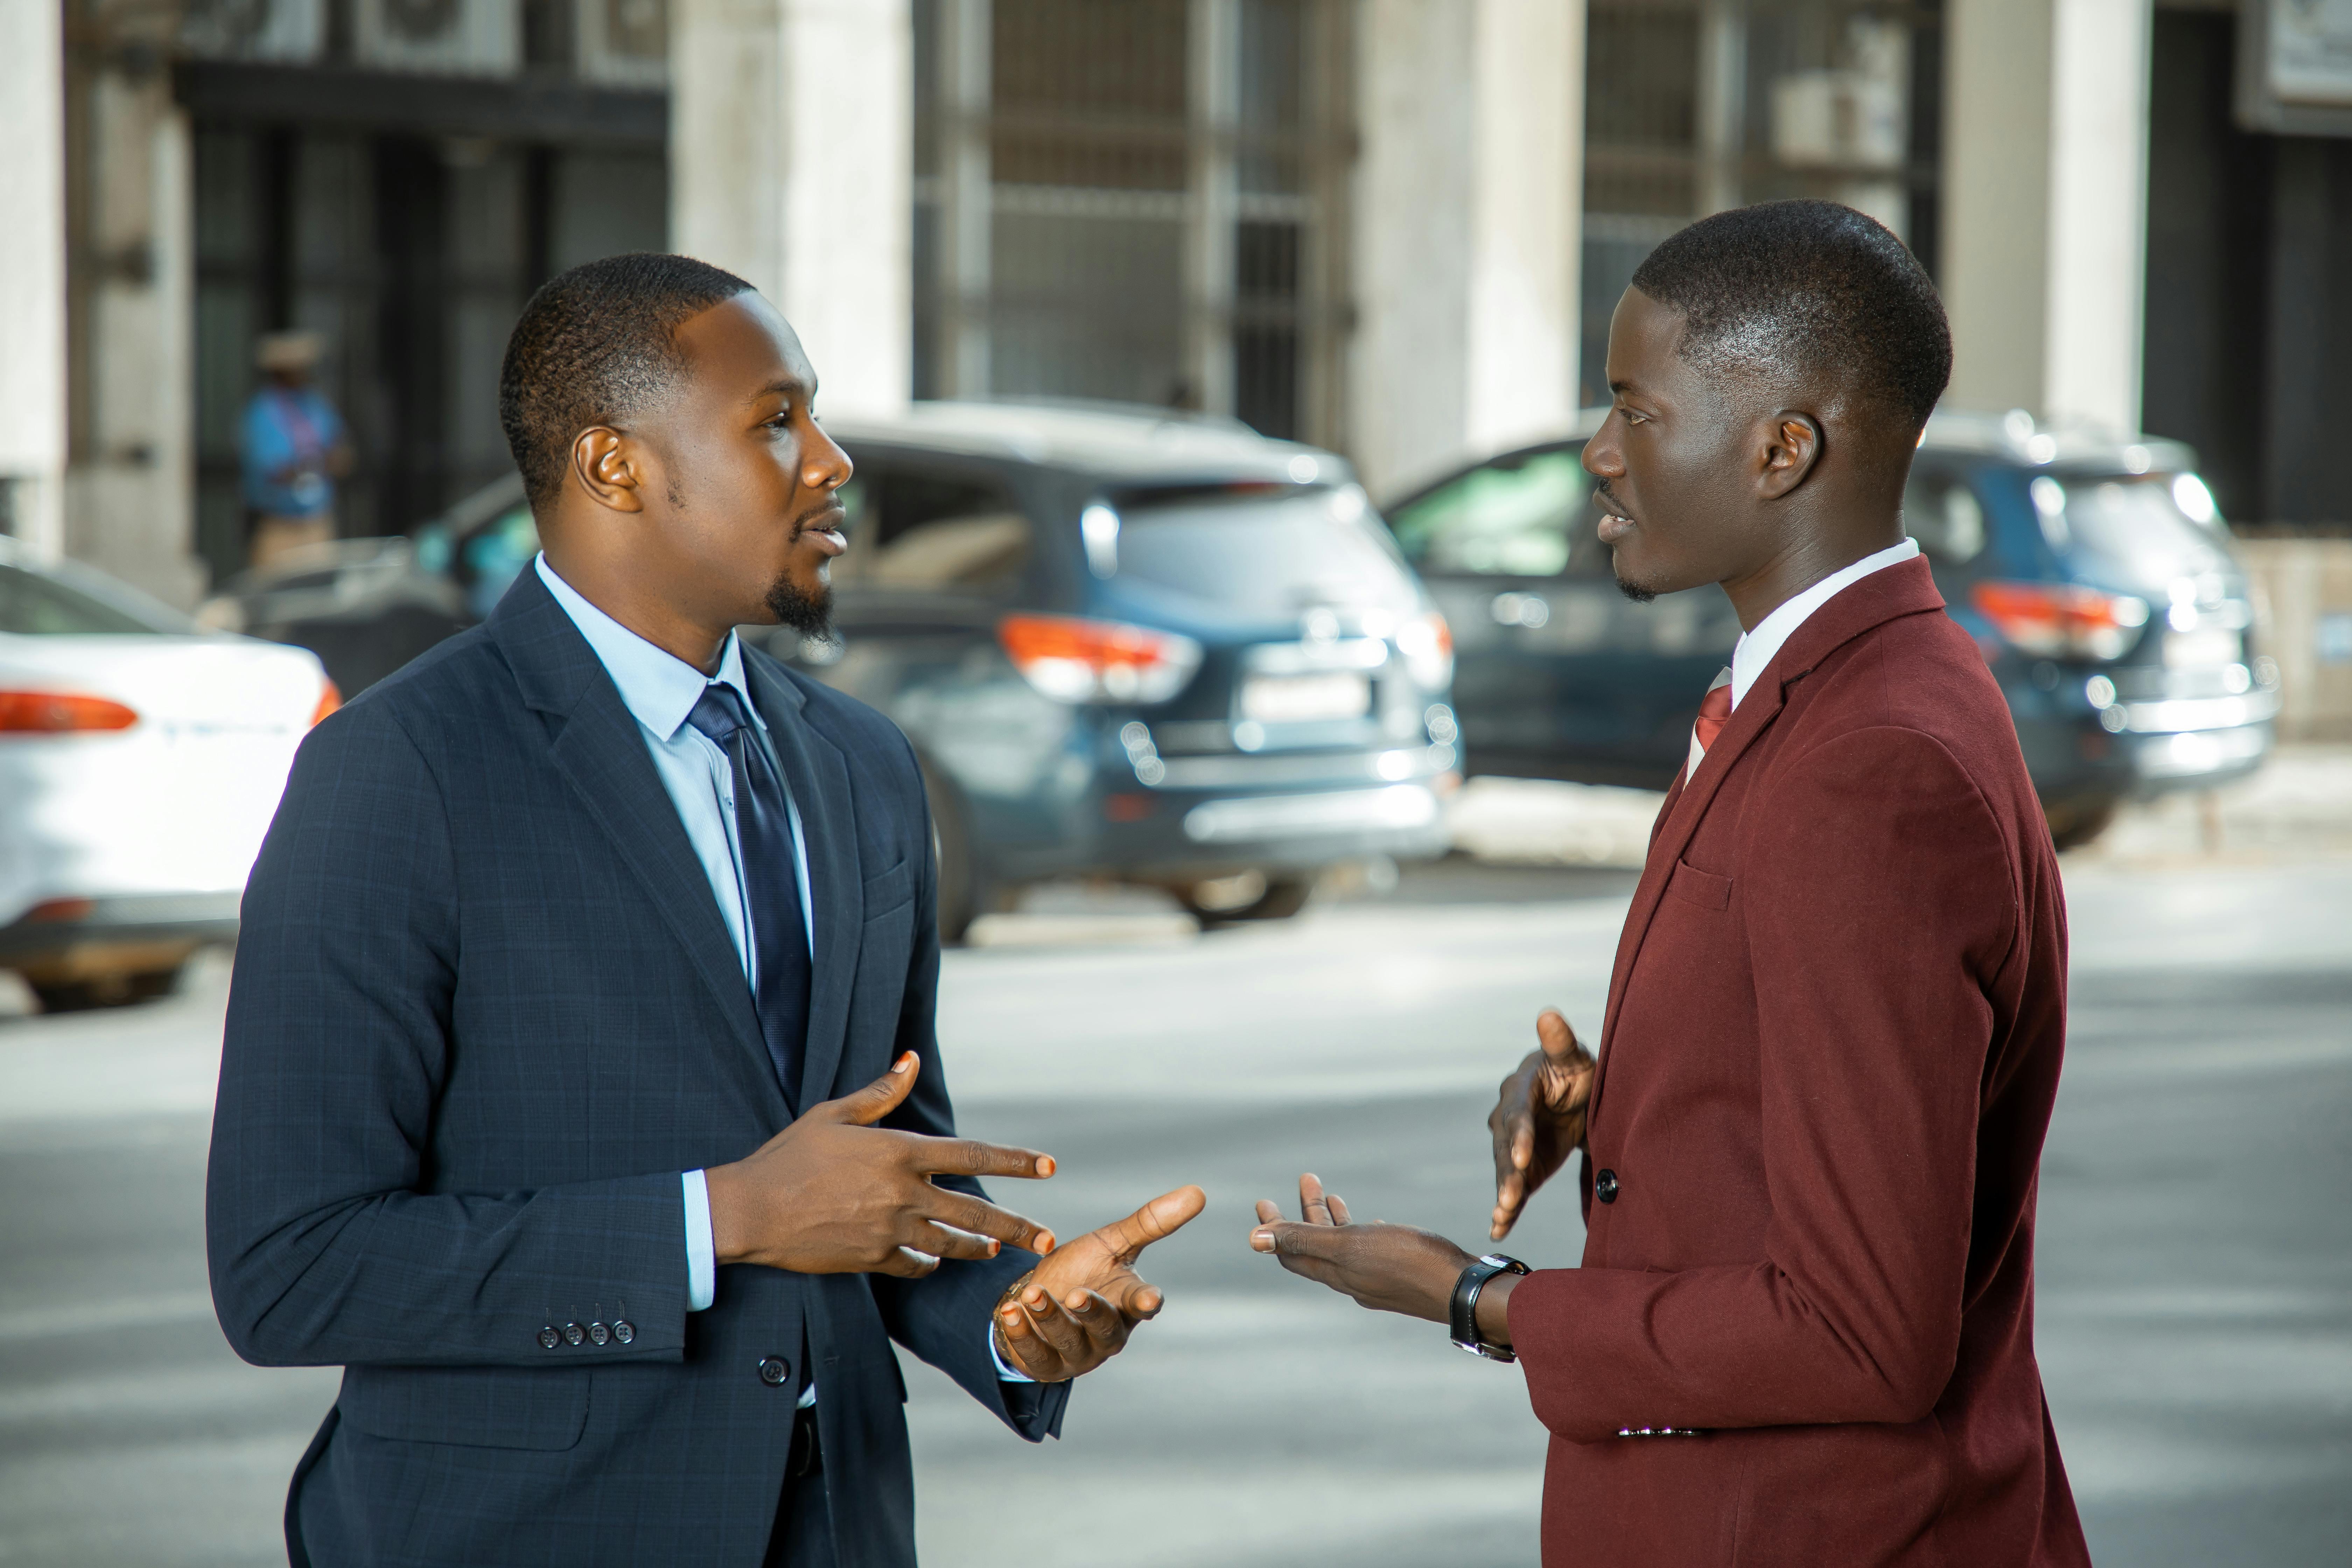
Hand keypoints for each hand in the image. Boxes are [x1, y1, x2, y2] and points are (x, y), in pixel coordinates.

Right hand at [706, 1053, 1057, 1277]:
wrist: (751, 1210)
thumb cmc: (790, 1156)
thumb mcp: (834, 1114)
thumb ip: (880, 1093)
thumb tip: (911, 1061)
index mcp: (900, 1153)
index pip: (973, 1155)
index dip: (1015, 1161)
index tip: (1049, 1167)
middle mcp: (904, 1195)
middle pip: (977, 1212)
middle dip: (1017, 1226)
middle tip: (1047, 1237)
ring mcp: (890, 1232)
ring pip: (951, 1244)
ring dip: (977, 1246)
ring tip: (996, 1249)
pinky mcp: (873, 1260)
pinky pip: (915, 1265)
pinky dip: (928, 1262)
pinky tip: (933, 1259)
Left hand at [995, 1185, 1206, 1381]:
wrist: (1040, 1297)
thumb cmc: (1085, 1269)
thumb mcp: (1113, 1242)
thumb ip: (1151, 1222)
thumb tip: (1199, 1191)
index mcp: (1128, 1302)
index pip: (1143, 1304)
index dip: (1146, 1303)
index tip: (1149, 1300)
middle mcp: (1106, 1333)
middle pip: (1106, 1328)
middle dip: (1092, 1313)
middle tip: (1079, 1295)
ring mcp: (1076, 1352)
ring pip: (1069, 1341)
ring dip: (1052, 1318)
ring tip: (1033, 1295)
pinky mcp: (1045, 1362)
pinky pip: (1035, 1354)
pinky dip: (1022, 1334)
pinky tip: (1011, 1312)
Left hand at [1248, 1173, 1473, 1323]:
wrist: (1463, 1290)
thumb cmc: (1408, 1262)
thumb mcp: (1349, 1246)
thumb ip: (1303, 1240)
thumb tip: (1254, 1239)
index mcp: (1335, 1272)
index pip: (1291, 1252)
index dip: (1274, 1228)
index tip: (1263, 1202)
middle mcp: (1352, 1279)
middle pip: (1317, 1245)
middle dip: (1306, 1212)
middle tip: (1306, 1179)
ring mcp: (1377, 1277)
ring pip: (1345, 1246)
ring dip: (1333, 1218)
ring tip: (1330, 1193)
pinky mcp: (1401, 1273)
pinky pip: (1371, 1251)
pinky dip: (1361, 1232)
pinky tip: (1371, 1222)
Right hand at [1488, 1009, 1594, 1239]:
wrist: (1581, 1098)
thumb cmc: (1579, 1071)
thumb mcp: (1576, 1058)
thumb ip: (1561, 1042)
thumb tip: (1548, 1014)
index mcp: (1521, 1087)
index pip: (1517, 1111)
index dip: (1519, 1134)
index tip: (1525, 1156)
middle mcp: (1507, 1116)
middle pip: (1506, 1147)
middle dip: (1508, 1173)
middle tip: (1510, 1197)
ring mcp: (1512, 1144)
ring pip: (1506, 1170)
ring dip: (1504, 1194)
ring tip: (1502, 1217)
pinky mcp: (1521, 1167)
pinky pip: (1512, 1188)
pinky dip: (1506, 1210)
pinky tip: (1499, 1229)